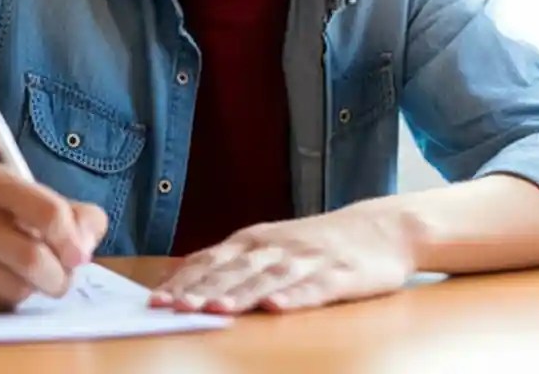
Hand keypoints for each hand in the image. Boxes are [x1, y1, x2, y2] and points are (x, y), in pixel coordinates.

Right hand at [0, 162, 106, 311]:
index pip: (49, 213)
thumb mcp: (27, 200)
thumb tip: (87, 246)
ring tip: (21, 275)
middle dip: (59, 277)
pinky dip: (6, 301)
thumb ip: (73, 216)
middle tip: (59, 278)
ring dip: (32, 290)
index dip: (74, 240)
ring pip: (17, 288)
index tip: (80, 256)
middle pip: (34, 259)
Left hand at [149, 203, 416, 313]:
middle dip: (201, 290)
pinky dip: (294, 297)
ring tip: (216, 310)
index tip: (156, 300)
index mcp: (256, 240)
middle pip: (233, 270)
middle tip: (174, 309)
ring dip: (240, 295)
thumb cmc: (319, 242)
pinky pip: (314, 288)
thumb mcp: (272, 244)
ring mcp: (308, 260)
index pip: (211, 259)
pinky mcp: (339, 275)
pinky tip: (277, 308)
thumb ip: (233, 263)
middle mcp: (277, 247)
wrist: (383, 227)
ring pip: (268, 279)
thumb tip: (182, 281)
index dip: (184, 280)